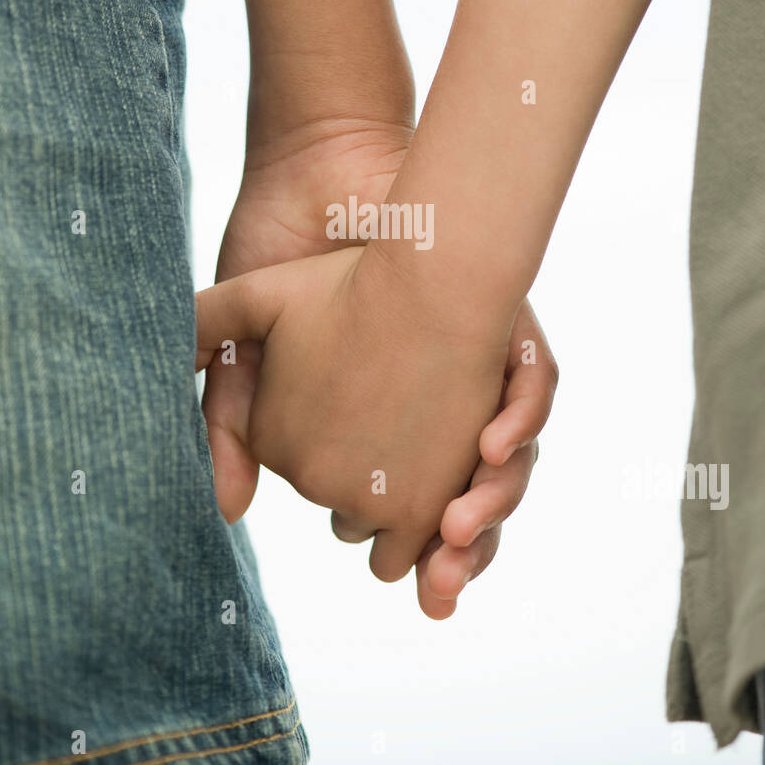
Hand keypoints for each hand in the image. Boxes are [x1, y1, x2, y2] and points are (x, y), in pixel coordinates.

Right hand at [201, 117, 556, 615]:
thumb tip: (229, 510)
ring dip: (497, 501)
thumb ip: (229, 427)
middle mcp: (443, 406)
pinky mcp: (506, 320)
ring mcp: (478, 368)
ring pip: (516, 461)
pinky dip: (523, 417)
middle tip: (443, 579)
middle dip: (469, 550)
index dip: (427, 560)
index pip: (418, 516)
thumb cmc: (282, 259)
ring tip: (459, 527)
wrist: (325, 175)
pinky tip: (493, 445)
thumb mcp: (241, 353)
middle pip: (479, 503)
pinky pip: (535, 382)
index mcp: (388, 427)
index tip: (424, 589)